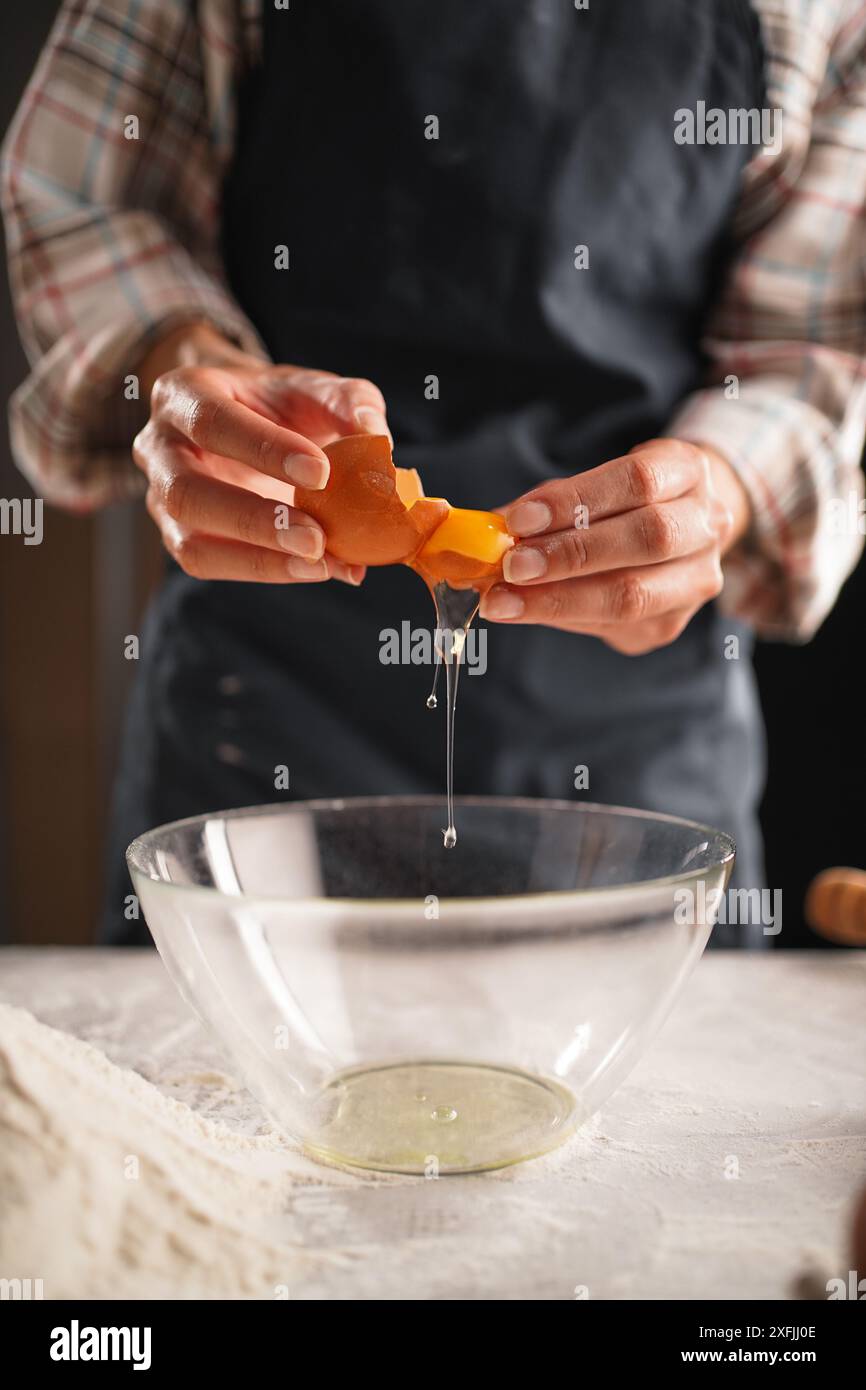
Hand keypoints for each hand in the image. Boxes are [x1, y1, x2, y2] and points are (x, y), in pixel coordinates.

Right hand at [133, 322, 389, 582]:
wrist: (247, 420)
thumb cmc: (278, 403)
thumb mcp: (314, 387)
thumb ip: (349, 402)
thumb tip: (377, 439)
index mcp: (183, 394)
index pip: (213, 422)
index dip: (263, 449)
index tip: (321, 473)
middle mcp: (159, 447)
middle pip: (187, 492)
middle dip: (255, 521)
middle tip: (316, 538)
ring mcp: (162, 498)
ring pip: (190, 543)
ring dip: (258, 560)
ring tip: (320, 564)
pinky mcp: (180, 537)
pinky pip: (211, 565)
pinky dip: (266, 572)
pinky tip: (317, 570)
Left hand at [481, 439, 750, 654]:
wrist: (678, 532)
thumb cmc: (624, 503)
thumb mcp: (598, 483)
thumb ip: (553, 504)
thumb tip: (493, 529)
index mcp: (687, 471)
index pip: (637, 480)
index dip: (576, 499)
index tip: (520, 519)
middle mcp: (706, 525)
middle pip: (647, 538)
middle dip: (571, 554)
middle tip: (512, 566)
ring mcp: (697, 579)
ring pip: (634, 595)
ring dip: (561, 598)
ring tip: (506, 600)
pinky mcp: (673, 622)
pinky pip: (616, 625)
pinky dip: (564, 617)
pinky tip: (528, 611)